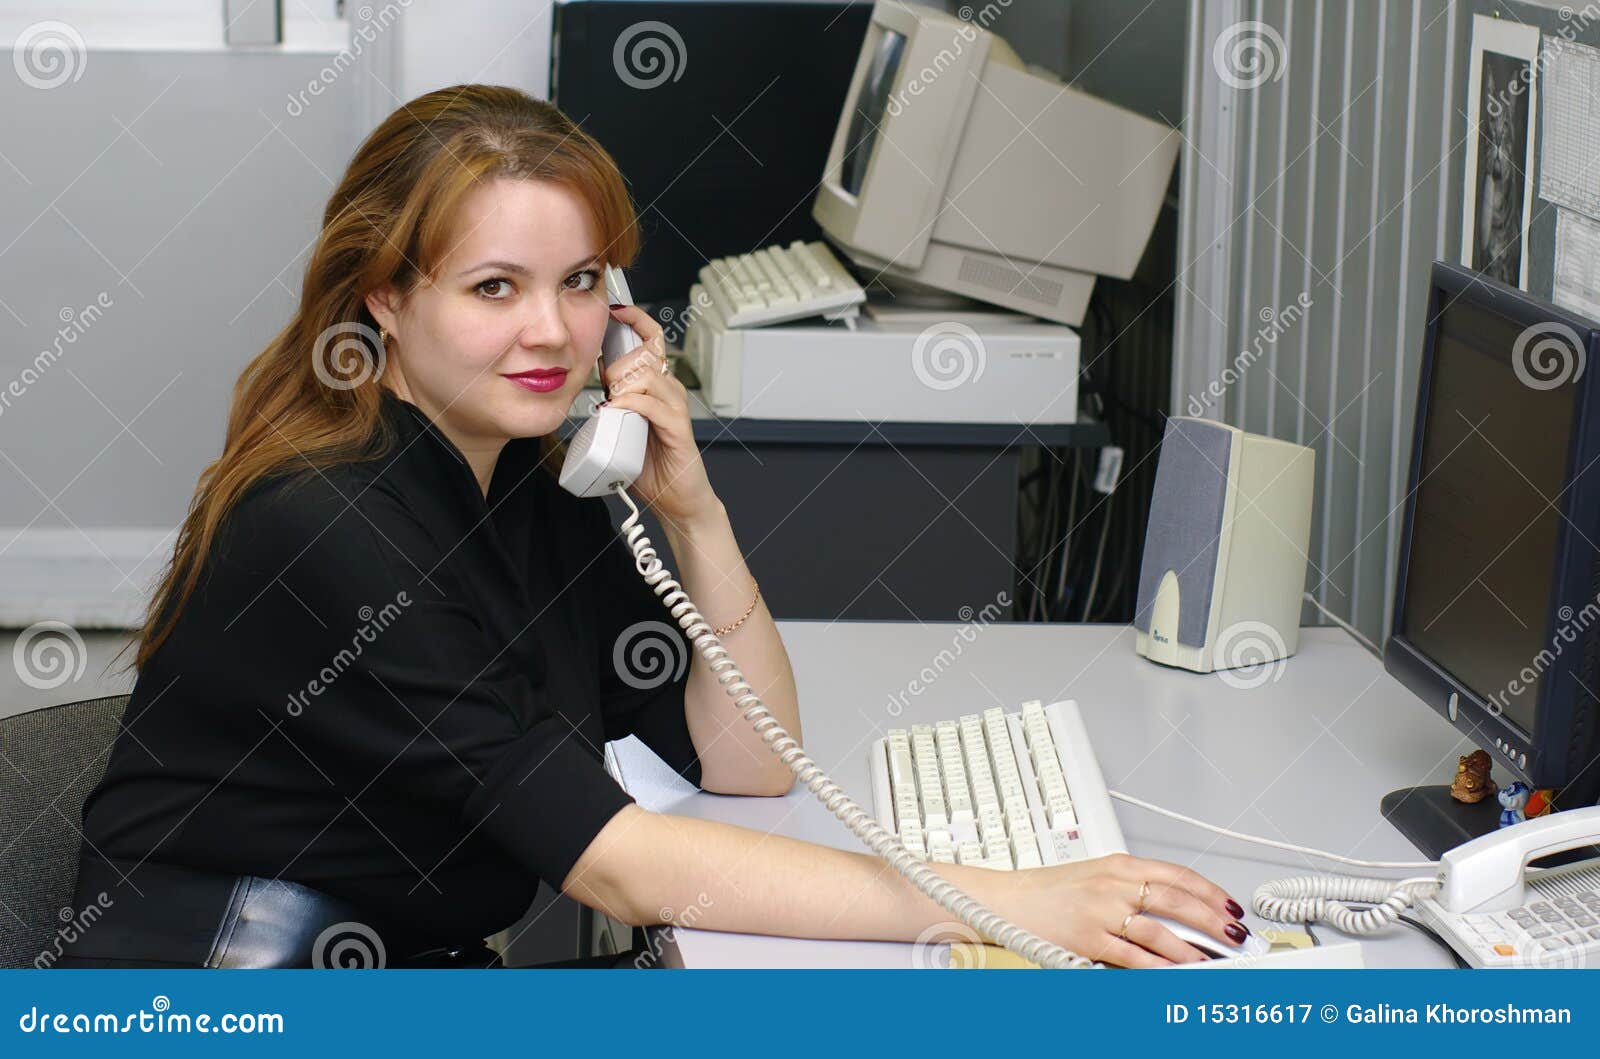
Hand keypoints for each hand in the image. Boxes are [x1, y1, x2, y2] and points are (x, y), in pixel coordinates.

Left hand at [599, 303, 717, 525]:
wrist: (677, 501)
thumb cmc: (651, 465)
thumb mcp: (623, 427)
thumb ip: (610, 404)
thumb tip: (584, 387)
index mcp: (657, 386)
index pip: (650, 339)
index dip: (635, 319)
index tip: (616, 310)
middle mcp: (669, 391)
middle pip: (640, 354)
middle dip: (615, 367)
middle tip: (605, 392)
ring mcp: (675, 407)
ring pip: (643, 374)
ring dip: (619, 387)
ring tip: (611, 409)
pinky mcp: (677, 426)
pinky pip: (649, 402)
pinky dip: (628, 404)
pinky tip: (616, 414)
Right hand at [988, 852, 1247, 966]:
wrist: (1010, 899)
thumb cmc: (1052, 890)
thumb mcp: (1097, 874)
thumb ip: (1134, 885)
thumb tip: (1177, 904)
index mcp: (1120, 865)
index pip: (1178, 875)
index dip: (1210, 892)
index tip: (1230, 906)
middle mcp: (1114, 885)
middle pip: (1177, 900)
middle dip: (1212, 919)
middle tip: (1235, 934)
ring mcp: (1102, 912)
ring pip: (1159, 932)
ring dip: (1191, 949)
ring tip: (1212, 961)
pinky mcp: (1090, 939)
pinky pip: (1132, 956)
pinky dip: (1157, 967)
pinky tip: (1174, 973)